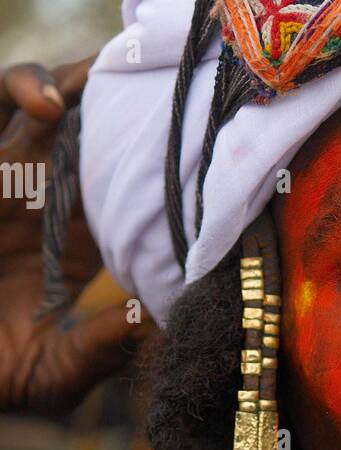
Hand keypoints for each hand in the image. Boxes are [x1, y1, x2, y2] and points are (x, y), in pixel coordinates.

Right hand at [0, 59, 144, 415]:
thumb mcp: (56, 370)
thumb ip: (100, 347)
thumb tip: (155, 324)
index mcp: (87, 239)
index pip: (135, 182)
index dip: (168, 155)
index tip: (210, 139)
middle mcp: (55, 200)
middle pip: (99, 128)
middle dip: (130, 96)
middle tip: (170, 79)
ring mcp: (16, 179)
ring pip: (52, 104)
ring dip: (83, 81)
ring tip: (108, 79)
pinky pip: (2, 114)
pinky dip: (29, 90)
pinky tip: (55, 104)